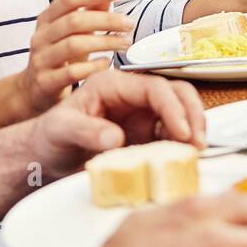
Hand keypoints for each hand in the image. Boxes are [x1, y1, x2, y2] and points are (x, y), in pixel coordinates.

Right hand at [15, 0, 132, 116]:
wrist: (32, 92)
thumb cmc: (59, 59)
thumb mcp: (71, 34)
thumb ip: (88, 14)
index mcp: (46, 19)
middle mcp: (40, 37)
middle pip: (74, 21)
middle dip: (106, 20)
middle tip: (129, 24)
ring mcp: (41, 59)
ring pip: (73, 45)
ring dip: (104, 42)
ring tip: (125, 43)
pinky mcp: (45, 82)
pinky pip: (72, 72)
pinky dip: (93, 66)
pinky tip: (107, 63)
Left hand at [26, 69, 206, 179]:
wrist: (48, 154)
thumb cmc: (50, 135)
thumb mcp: (60, 129)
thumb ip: (85, 131)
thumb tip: (115, 138)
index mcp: (113, 85)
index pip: (154, 88)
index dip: (173, 108)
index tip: (182, 133)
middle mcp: (133, 96)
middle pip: (176, 94)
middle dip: (193, 114)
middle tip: (199, 144)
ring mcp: (143, 115)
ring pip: (181, 113)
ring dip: (193, 130)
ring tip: (195, 154)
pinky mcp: (147, 136)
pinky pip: (174, 136)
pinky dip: (184, 146)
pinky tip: (184, 161)